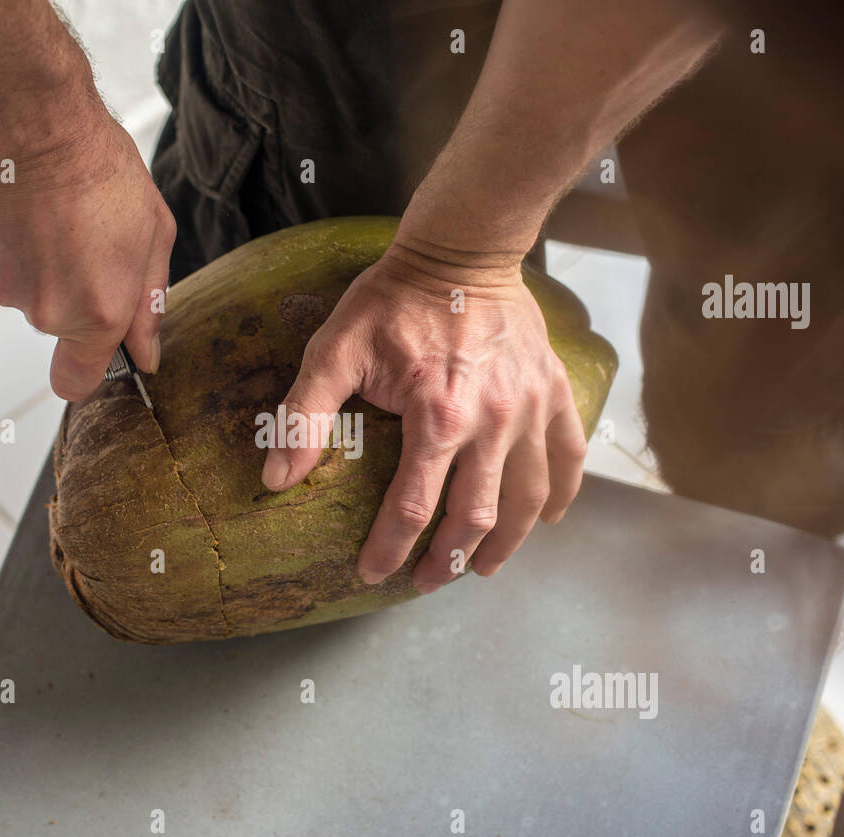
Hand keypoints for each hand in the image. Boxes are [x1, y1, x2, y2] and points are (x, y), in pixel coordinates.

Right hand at [0, 104, 174, 399]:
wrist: (33, 123)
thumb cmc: (102, 170)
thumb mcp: (154, 232)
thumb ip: (149, 303)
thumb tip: (147, 355)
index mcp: (100, 314)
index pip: (78, 382)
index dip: (86, 371)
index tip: (96, 350)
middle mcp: (50, 313)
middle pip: (59, 328)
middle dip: (74, 293)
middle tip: (86, 238)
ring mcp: (8, 290)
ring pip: (29, 294)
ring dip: (42, 266)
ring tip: (54, 216)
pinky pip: (1, 267)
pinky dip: (12, 246)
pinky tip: (24, 209)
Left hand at [262, 241, 587, 590]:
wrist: (461, 247)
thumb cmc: (393, 298)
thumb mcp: (335, 349)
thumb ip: (304, 416)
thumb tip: (276, 479)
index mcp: (437, 416)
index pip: (413, 507)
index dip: (391, 548)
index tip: (374, 573)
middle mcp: (492, 421)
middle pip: (476, 517)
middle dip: (450, 560)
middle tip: (428, 581)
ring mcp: (530, 408)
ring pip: (527, 498)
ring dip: (505, 542)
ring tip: (483, 568)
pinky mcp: (553, 390)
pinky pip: (567, 454)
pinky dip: (559, 493)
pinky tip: (546, 519)